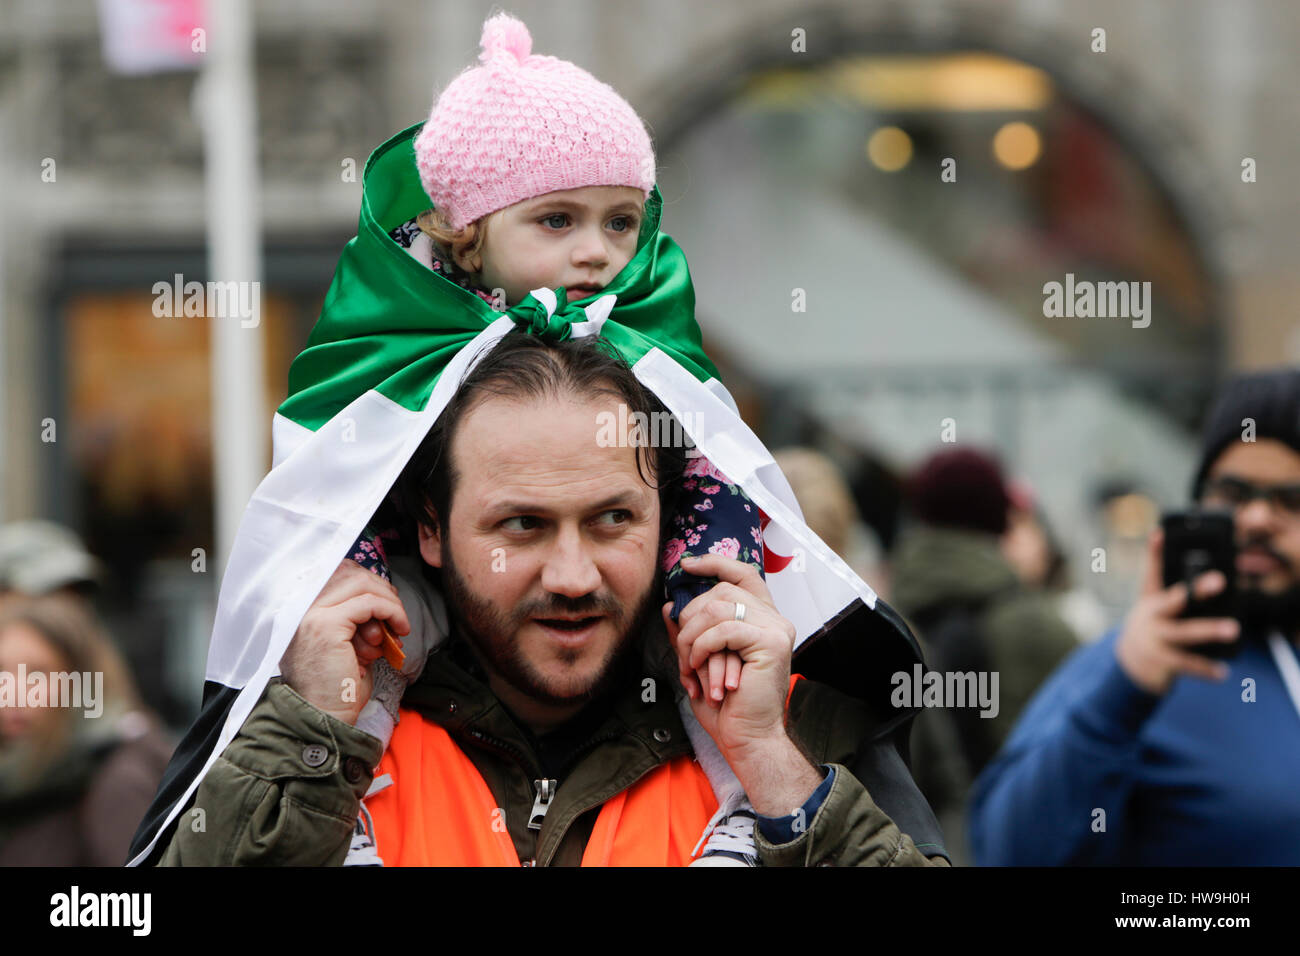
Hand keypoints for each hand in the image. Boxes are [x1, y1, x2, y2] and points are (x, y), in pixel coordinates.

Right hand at [279, 559, 409, 724]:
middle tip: (396, 617)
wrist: (323, 717)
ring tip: (396, 629)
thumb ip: (355, 617)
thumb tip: (382, 597)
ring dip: (388, 603)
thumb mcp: (346, 642)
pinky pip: (369, 602)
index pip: (337, 571)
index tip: (387, 603)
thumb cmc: (337, 685)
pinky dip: (391, 612)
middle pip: (351, 572)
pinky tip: (398, 631)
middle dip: (382, 591)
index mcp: (301, 609)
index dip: (369, 582)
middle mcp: (300, 606)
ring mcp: (310, 613)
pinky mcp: (326, 624)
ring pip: (362, 584)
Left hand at [663, 553, 821, 816]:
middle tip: (683, 651)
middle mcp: (774, 619)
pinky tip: (697, 666)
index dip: (715, 564)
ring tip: (689, 664)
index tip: (686, 566)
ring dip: (692, 636)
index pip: (742, 574)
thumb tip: (669, 605)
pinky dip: (702, 646)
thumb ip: (689, 633)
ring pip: (718, 608)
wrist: (747, 738)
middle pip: (721, 591)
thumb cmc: (726, 706)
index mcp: (762, 619)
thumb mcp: (699, 661)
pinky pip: (724, 629)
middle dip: (690, 617)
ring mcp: (776, 628)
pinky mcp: (772, 642)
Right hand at [1114, 529, 1238, 695]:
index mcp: (1151, 598)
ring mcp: (1155, 638)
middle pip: (1174, 600)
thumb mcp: (1160, 607)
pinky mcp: (1161, 661)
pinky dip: (1205, 668)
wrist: (1132, 663)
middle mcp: (1150, 616)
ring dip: (1209, 630)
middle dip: (1196, 591)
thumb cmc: (1156, 626)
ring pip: (1185, 633)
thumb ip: (1180, 596)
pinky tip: (1223, 672)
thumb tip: (1217, 582)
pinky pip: (1187, 664)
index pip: (1153, 571)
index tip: (1161, 533)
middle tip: (1220, 581)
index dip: (1155, 551)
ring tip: (1233, 629)